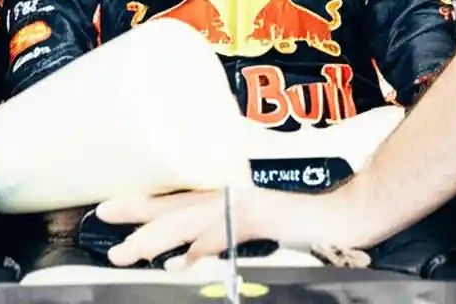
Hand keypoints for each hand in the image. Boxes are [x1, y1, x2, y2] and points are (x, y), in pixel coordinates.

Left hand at [96, 185, 363, 269]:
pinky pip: (223, 232)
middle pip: (175, 202)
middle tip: (103, 216)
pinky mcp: (261, 215)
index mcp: (230, 193)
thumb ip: (224, 234)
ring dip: (155, 235)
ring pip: (189, 217)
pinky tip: (180, 263)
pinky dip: (200, 248)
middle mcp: (232, 192)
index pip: (178, 195)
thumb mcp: (260, 223)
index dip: (143, 200)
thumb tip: (187, 258)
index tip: (110, 206)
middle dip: (136, 211)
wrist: (352, 210)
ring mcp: (246, 202)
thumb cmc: (313, 217)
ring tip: (126, 250)